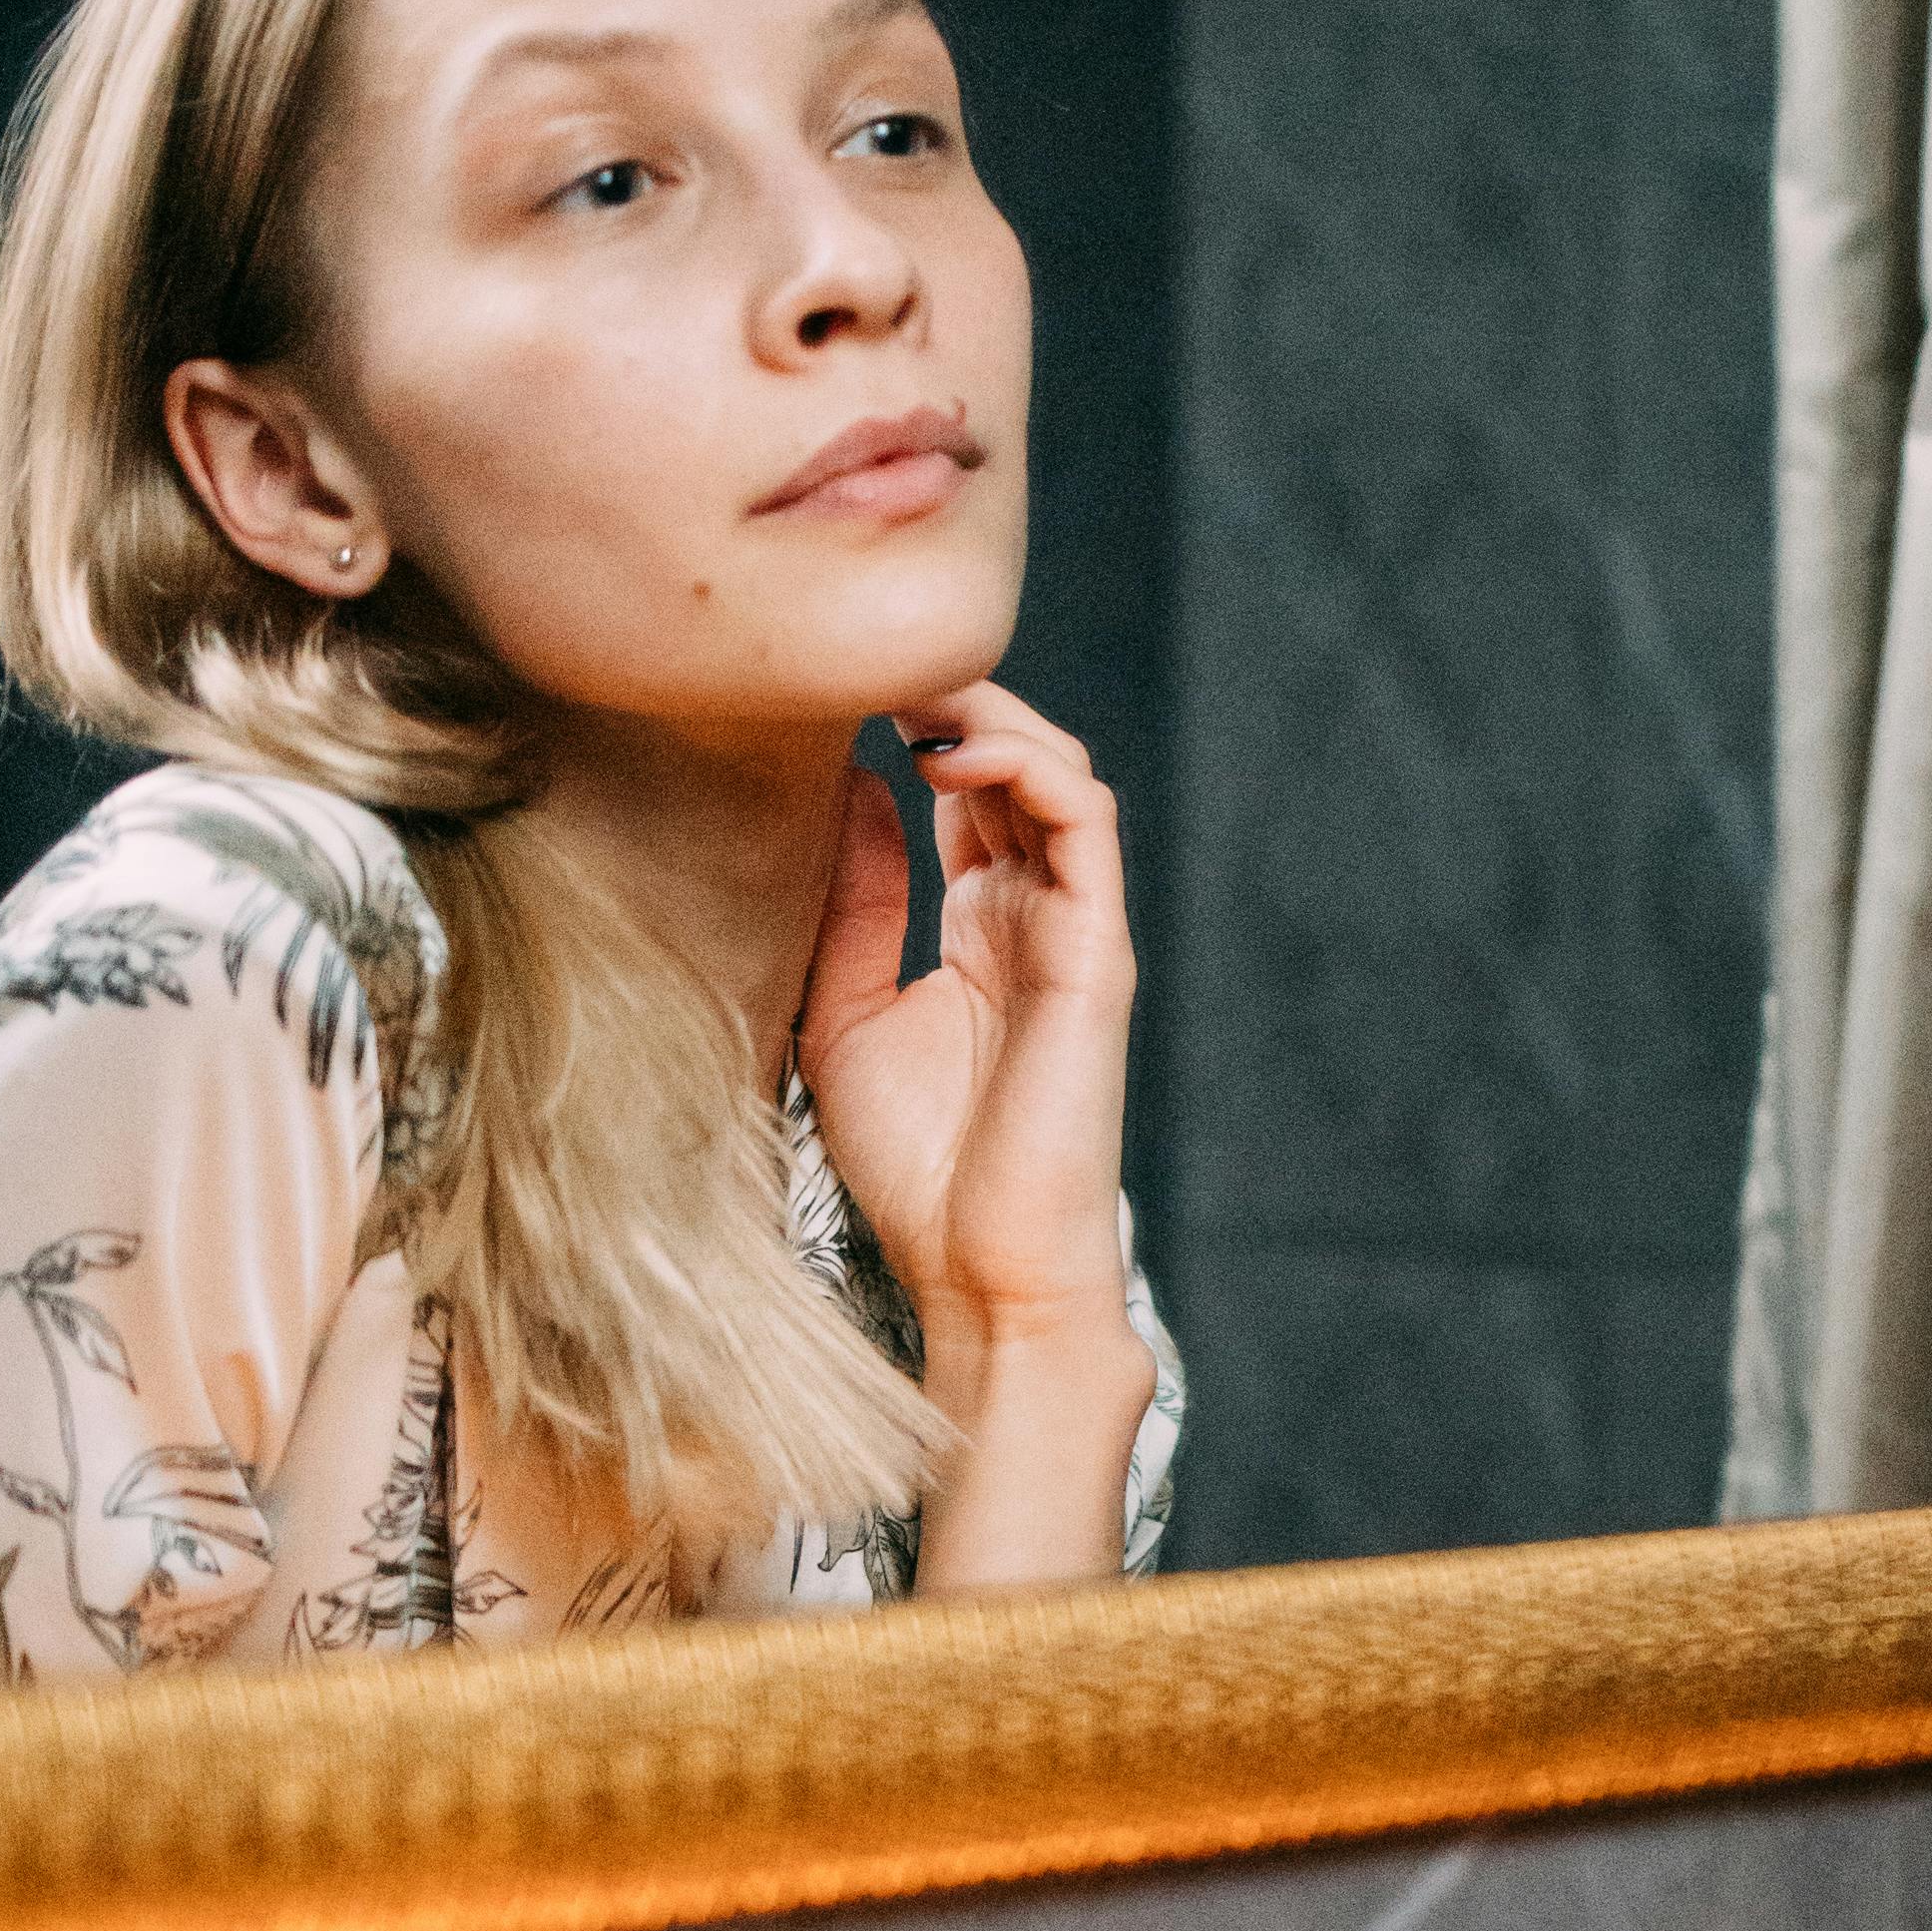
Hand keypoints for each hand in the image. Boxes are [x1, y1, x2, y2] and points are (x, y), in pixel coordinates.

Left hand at [797, 685, 1153, 1579]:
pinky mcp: (1094, 951)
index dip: (915, 731)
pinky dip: (1028, 771)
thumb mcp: (847, 1010)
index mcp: (981, 929)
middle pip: (1016, 767)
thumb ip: (855, 902)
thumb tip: (854, 788)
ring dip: (993, 719)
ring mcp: (1072, 930)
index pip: (966, 795)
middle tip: (874, 664)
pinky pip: (1085, 827)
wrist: (979, 1266)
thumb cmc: (917, 1164)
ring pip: (1060, 777)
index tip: (837, 691)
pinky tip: (952, 755)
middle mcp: (1035, 917)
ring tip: (917, 694)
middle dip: (954, 703)